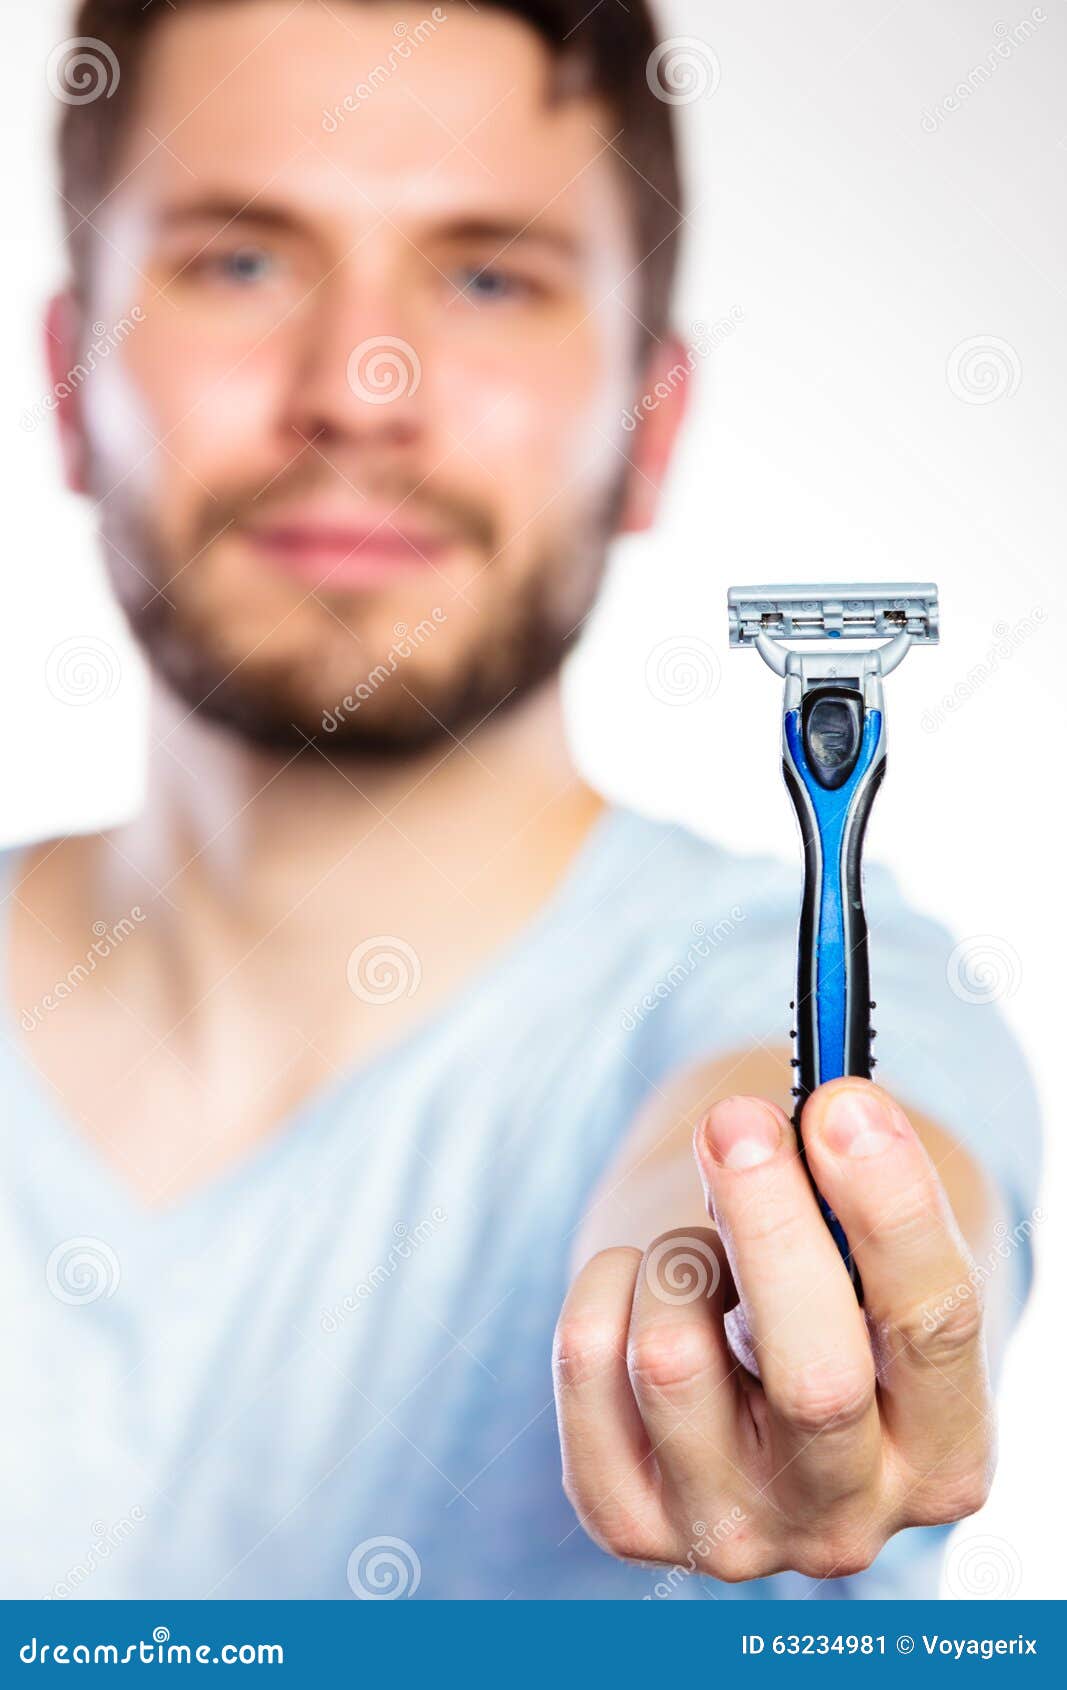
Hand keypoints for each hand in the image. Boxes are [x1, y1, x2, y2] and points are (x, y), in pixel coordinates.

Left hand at [553, 1078, 993, 1581]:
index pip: (932, 1328)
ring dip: (680, 1257)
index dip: (888, 1208)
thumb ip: (849, 1205)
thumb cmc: (825, 1298)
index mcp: (944, 1456)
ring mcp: (732, 1537)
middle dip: (770, 1226)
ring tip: (703, 1253)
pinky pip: (586, 1366)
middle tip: (739, 1121)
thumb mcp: (863, 1260)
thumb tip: (802, 1124)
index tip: (842, 1103)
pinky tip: (646, 1292)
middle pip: (813, 1378)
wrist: (742, 1382)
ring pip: (673, 1362)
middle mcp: (846, 1522)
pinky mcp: (629, 1520)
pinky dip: (607, 1287)